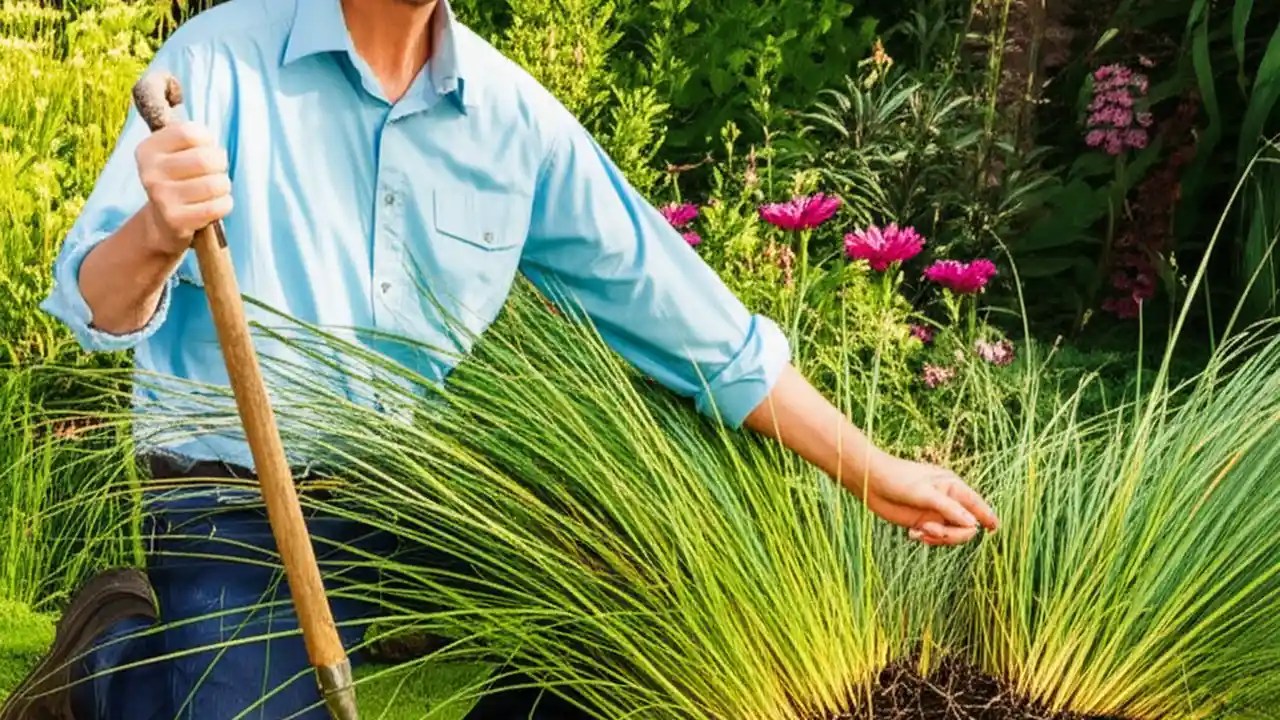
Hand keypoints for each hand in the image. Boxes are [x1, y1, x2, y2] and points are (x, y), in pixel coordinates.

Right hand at [134, 120, 231, 253]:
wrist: (162, 221)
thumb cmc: (179, 179)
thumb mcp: (176, 152)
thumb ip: (191, 138)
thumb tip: (211, 142)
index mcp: (148, 150)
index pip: (189, 133)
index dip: (207, 140)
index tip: (205, 149)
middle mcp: (150, 173)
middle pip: (205, 159)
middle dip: (220, 163)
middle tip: (217, 170)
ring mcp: (161, 198)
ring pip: (214, 184)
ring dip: (224, 185)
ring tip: (216, 188)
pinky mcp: (176, 220)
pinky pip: (217, 207)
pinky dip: (225, 204)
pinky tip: (216, 204)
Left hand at [862, 455, 997, 545]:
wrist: (872, 483)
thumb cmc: (898, 479)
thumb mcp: (925, 493)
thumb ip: (949, 508)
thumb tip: (973, 523)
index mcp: (953, 487)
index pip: (977, 504)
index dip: (988, 517)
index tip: (995, 529)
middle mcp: (948, 501)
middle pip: (966, 526)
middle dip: (952, 535)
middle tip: (933, 533)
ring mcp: (936, 513)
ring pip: (951, 534)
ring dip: (938, 538)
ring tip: (920, 532)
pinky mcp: (923, 522)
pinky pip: (935, 538)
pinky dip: (927, 539)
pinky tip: (912, 534)